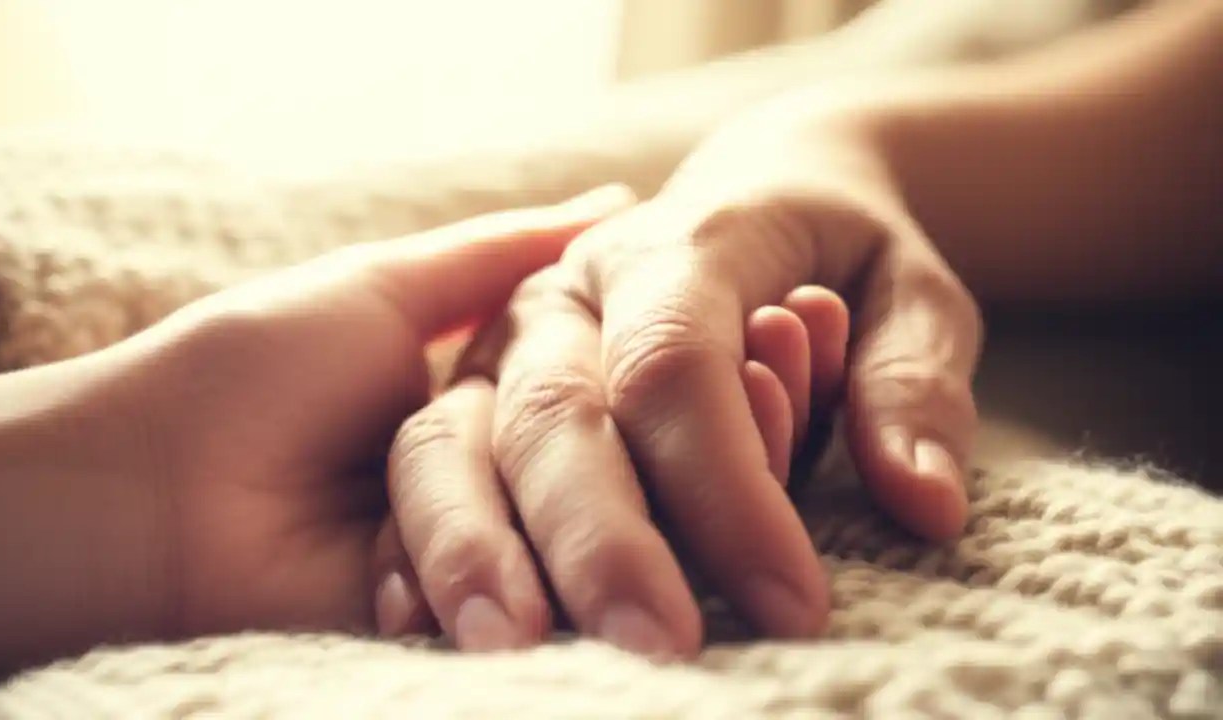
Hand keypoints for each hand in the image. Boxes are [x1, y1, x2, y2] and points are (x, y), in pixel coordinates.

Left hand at [90, 187, 634, 638]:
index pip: (594, 385)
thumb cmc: (257, 369)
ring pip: (550, 537)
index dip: (622, 383)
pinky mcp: (446, 616)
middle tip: (517, 457)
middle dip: (570, 474)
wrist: (155, 496)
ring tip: (392, 519)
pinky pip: (502, 601)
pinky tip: (414, 580)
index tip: (657, 375)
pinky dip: (464, 585)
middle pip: (587, 468)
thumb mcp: (385, 287)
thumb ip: (501, 253)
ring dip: (489, 531)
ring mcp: (473, 544)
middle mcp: (493, 463)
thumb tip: (622, 201)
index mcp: (487, 384)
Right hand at [385, 109, 980, 656]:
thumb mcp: (913, 293)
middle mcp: (569, 289)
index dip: (729, 492)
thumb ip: (913, 385)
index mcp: (680, 242)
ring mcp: (503, 340)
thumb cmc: (837, 255)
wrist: (758, 188)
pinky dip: (417, 541)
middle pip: (557, 412)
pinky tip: (420, 617)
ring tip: (511, 653)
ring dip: (476, 547)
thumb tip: (925, 505)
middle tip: (662, 651)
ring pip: (458, 437)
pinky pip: (418, 465)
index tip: (795, 606)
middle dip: (602, 540)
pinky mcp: (468, 391)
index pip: (679, 368)